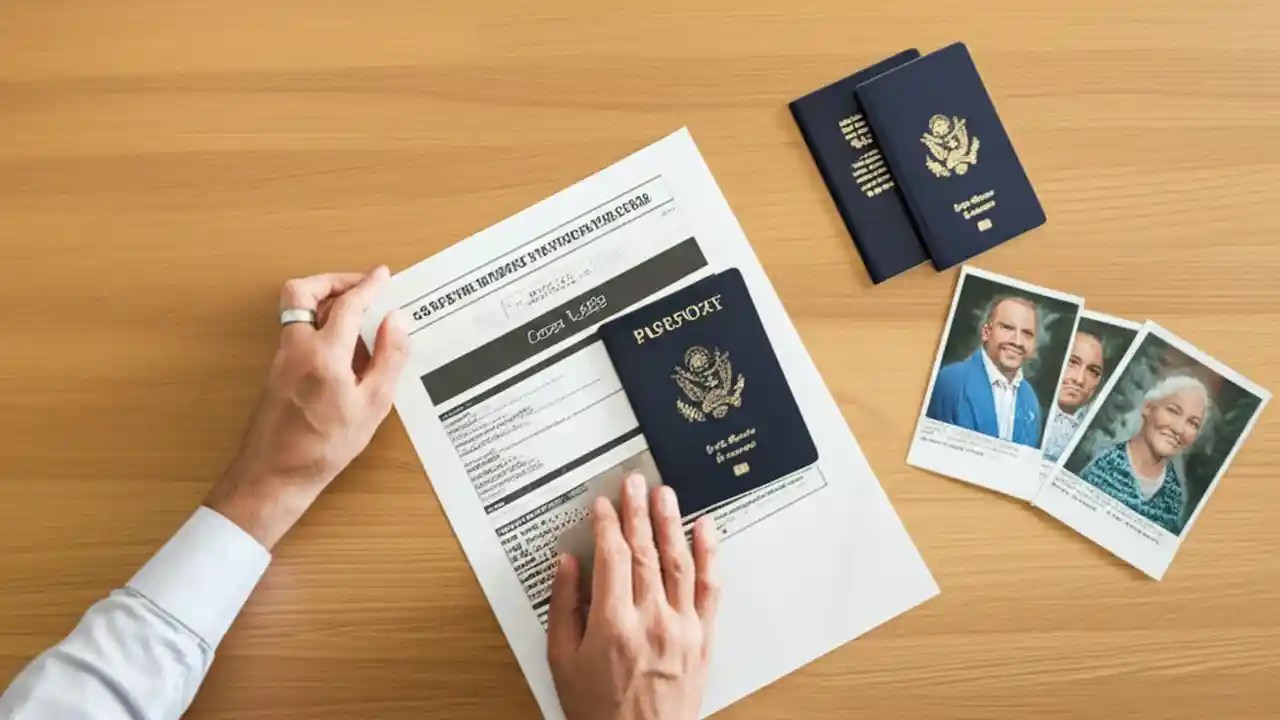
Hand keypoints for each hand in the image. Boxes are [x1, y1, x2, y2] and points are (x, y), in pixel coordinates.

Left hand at [205, 268, 408, 549]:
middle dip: (332, 281)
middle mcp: (296, 348)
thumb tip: (397, 321)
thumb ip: (389, 358)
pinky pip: (297, 332)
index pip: (348, 304)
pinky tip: (343, 351)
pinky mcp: (276, 371)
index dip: (368, 286)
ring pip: (297, 310)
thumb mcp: (372, 405)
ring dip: (326, 303)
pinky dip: (319, 326)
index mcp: (324, 354)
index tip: (383, 276)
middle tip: (359, 287)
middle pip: (304, 291)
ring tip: (358, 322)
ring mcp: (281, 358)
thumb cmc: (324, 447)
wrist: (275, 475)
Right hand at [547, 473, 720, 719]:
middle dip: (636, 511)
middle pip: (644, 550)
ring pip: (678, 561)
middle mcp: (651, 619)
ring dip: (670, 522)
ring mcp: (682, 627)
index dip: (605, 524)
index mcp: (612, 624)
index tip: (601, 505)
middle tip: (633, 482)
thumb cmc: (599, 712)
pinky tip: (706, 529)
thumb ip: (564, 607)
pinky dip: (710, 554)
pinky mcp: (703, 638)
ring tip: (664, 493)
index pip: (611, 556)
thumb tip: (567, 564)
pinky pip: (710, 588)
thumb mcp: (562, 661)